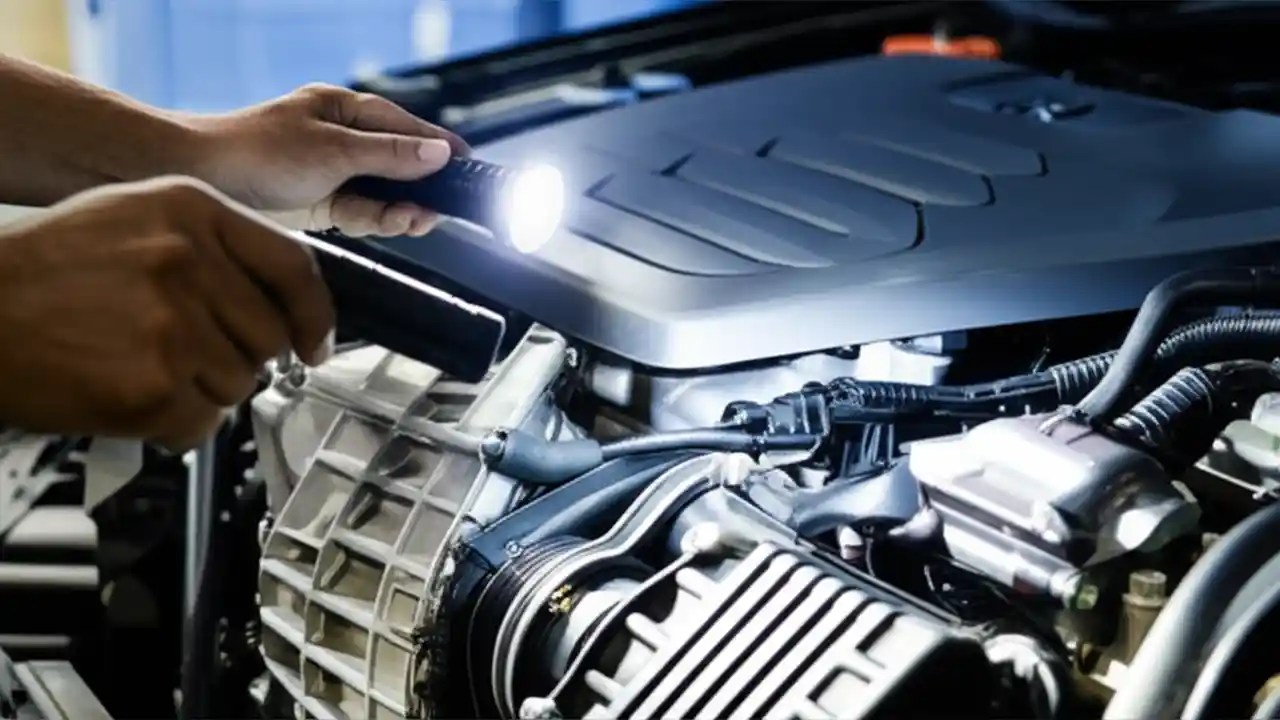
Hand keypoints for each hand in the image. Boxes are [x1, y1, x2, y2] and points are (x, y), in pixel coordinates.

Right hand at [0, 176, 333, 448]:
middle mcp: (189, 260)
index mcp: (191, 209)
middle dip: (236, 356)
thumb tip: (284, 301)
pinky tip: (125, 394)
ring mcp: (173, 323)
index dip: (314, 314)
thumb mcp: (133, 219)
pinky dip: (172, 424)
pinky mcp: (154, 384)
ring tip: (137, 366)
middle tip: (177, 352)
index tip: (315, 342)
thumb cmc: (43, 271)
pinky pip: (202, 423)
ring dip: (200, 391)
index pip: (295, 265)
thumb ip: (213, 248)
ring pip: (239, 384)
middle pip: (270, 337)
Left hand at [181, 84, 469, 237]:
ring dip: (403, 207)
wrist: (199, 182)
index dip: (439, 148)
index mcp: (344, 111)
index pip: (406, 128)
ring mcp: (332, 174)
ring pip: (384, 193)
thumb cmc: (255, 152)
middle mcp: (341, 140)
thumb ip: (390, 155)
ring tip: (419, 219)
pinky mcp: (320, 205)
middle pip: (400, 165)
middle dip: (424, 186)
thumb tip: (439, 153)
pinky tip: (396, 222)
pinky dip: (381, 220)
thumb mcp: (334, 150)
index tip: (469, 167)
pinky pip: (363, 213)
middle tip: (445, 205)